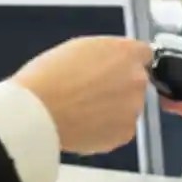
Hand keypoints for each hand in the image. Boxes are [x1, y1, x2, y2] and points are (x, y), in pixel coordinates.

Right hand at [11, 36, 153, 154]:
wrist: (37, 112)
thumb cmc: (48, 78)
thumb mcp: (78, 48)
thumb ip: (105, 54)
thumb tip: (110, 63)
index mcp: (126, 53)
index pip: (144, 54)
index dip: (127, 63)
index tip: (117, 69)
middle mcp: (137, 79)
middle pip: (136, 82)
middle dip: (119, 87)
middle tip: (90, 93)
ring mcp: (133, 108)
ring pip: (128, 107)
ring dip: (113, 110)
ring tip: (82, 111)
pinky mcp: (125, 133)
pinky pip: (120, 129)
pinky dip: (106, 129)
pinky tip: (83, 125)